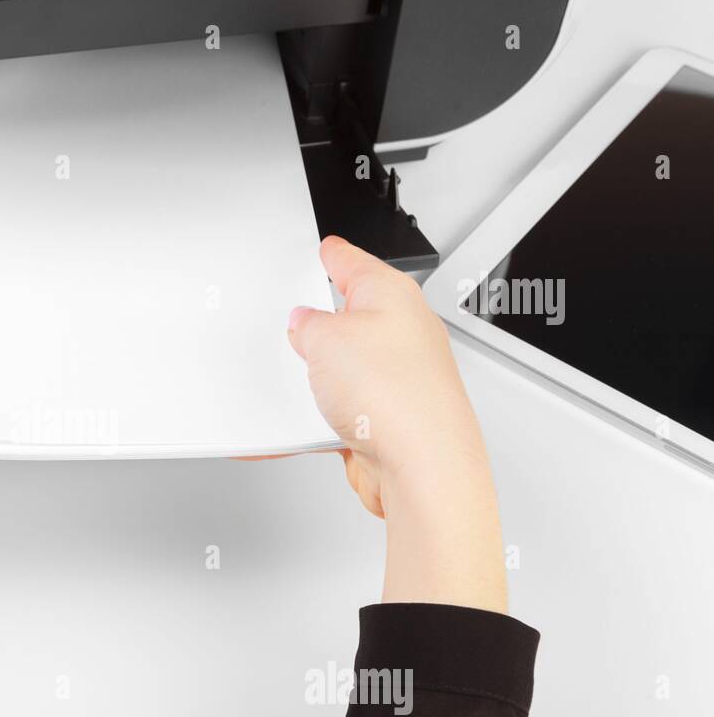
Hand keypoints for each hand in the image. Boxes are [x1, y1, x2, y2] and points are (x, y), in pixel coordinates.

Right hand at [287, 236, 506, 612]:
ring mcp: (398, 377)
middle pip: (351, 319)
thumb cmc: (398, 398)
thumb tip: (305, 325)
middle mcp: (402, 334)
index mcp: (393, 298)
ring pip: (346, 368)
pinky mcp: (387, 417)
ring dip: (320, 377)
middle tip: (294, 325)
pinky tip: (303, 426)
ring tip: (303, 385)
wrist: (422, 468)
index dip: (333, 254)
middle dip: (319, 325)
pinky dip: (320, 416)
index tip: (325, 248)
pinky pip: (342, 409)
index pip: (355, 264)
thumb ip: (308, 325)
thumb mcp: (327, 340)